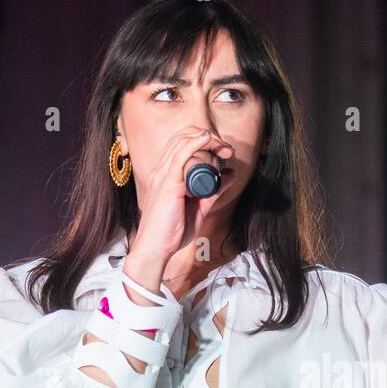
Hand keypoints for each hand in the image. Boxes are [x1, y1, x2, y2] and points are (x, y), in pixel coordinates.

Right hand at [127, 126, 234, 271]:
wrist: (156, 249)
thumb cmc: (172, 232)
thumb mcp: (200, 208)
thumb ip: (214, 192)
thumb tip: (230, 174)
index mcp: (167, 174)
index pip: (182, 144)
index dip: (204, 141)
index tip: (224, 152)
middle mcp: (162, 170)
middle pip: (183, 138)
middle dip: (209, 138)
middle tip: (227, 149)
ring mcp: (163, 175)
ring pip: (182, 142)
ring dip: (207, 139)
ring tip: (224, 148)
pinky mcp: (167, 182)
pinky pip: (180, 155)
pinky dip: (194, 143)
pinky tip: (207, 138)